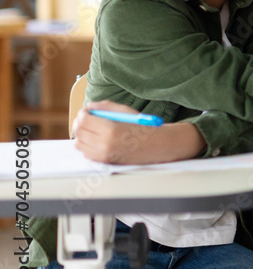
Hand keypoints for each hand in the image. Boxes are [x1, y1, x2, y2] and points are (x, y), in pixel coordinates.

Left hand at [73, 101, 202, 163]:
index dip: (82, 114)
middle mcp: (105, 144)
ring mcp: (104, 155)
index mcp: (110, 130)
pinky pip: (86, 153)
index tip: (86, 111)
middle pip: (79, 132)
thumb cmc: (144, 128)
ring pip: (79, 144)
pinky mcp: (105, 162)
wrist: (157, 146)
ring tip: (91, 130)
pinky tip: (96, 140)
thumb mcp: (127, 111)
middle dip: (80, 123)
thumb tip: (89, 107)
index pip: (84, 120)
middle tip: (86, 119)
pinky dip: (87, 145)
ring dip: (82, 135)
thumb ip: (106, 107)